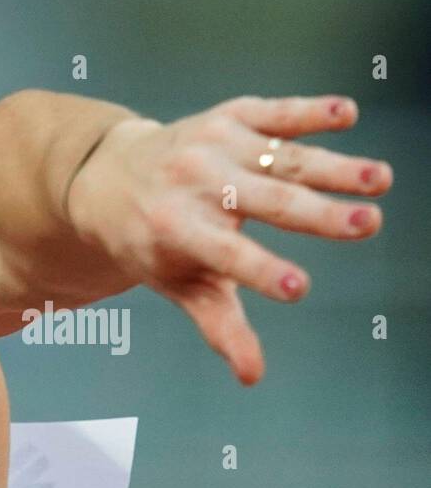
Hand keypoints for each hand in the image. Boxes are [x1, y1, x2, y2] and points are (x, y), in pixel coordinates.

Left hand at [65, 95, 392, 384]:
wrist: (111, 174)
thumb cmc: (152, 239)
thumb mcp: (176, 282)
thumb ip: (217, 324)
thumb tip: (251, 375)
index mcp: (177, 228)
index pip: (224, 254)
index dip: (259, 272)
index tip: (298, 290)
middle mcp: (195, 182)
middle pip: (265, 201)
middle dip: (317, 214)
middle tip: (367, 225)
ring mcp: (212, 145)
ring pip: (280, 158)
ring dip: (333, 167)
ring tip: (378, 180)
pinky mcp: (228, 118)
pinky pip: (272, 113)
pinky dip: (308, 111)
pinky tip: (347, 112)